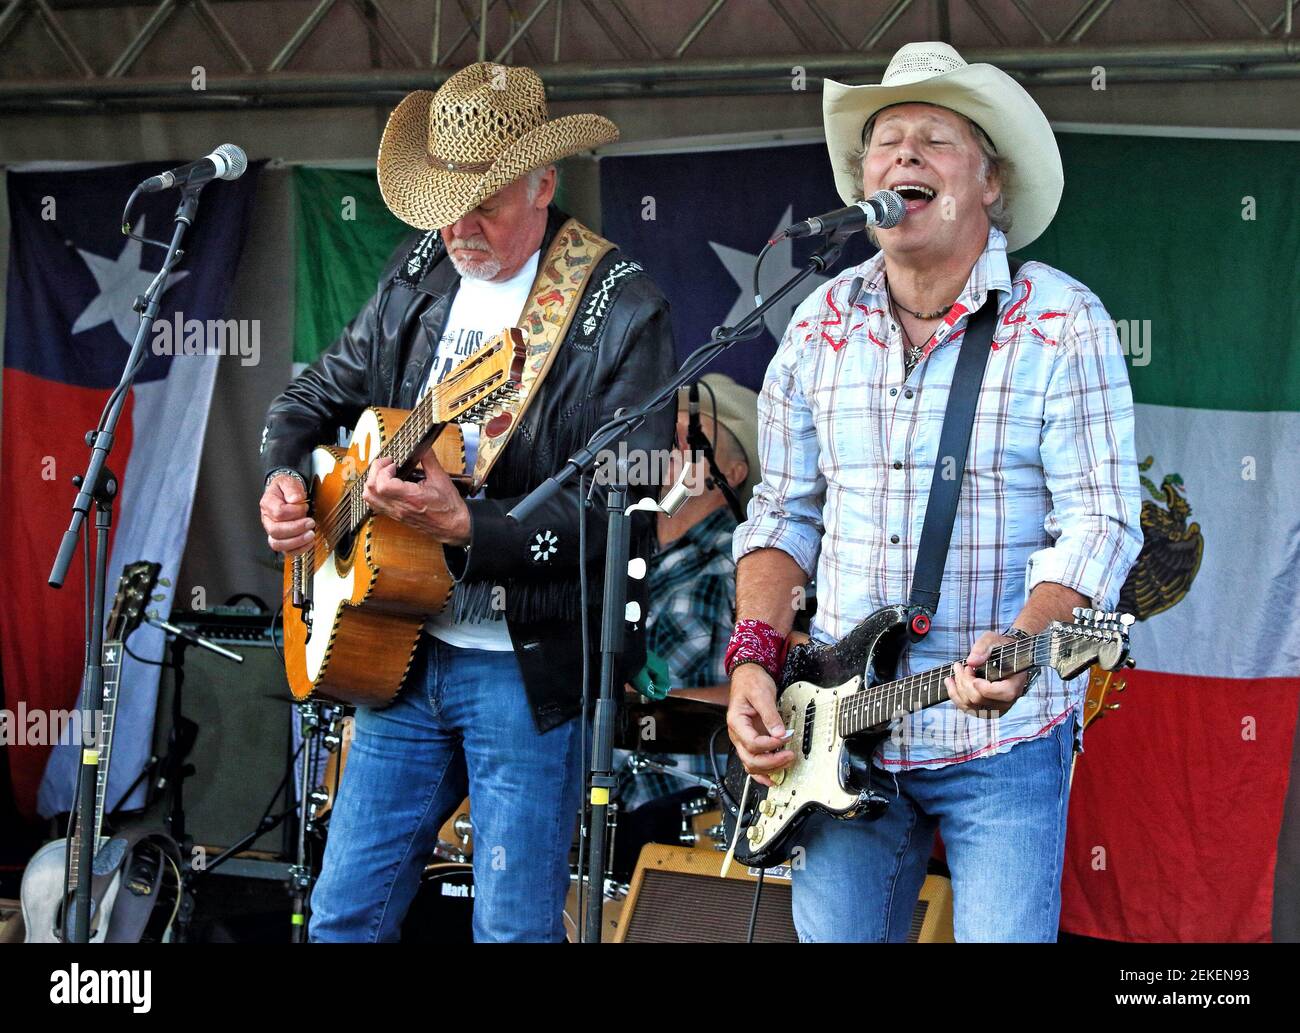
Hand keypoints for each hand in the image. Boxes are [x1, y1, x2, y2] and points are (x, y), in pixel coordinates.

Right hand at [260, 474, 313, 554]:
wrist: (286, 493)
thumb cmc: (286, 489)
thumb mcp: (289, 481)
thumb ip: (292, 488)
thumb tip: (295, 499)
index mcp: (268, 504)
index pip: (278, 513)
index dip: (294, 512)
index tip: (305, 506)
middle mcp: (267, 520)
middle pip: (276, 531)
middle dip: (296, 528)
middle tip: (310, 522)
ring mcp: (273, 531)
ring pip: (278, 544)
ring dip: (297, 541)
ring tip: (310, 534)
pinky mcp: (281, 539)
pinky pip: (286, 551)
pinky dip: (298, 549)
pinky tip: (309, 542)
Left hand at [361, 451, 470, 545]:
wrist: (452, 526)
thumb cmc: (448, 506)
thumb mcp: (441, 479)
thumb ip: (429, 460)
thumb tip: (423, 446)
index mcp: (411, 498)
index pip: (383, 485)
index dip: (383, 470)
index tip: (394, 464)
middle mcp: (400, 507)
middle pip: (371, 490)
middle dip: (375, 472)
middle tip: (387, 465)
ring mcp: (395, 513)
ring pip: (369, 499)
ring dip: (372, 482)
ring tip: (384, 474)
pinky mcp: (395, 516)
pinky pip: (374, 505)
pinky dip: (374, 493)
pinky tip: (384, 486)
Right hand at [726, 664, 793, 787]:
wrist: (748, 676)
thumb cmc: (751, 682)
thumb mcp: (762, 694)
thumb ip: (770, 715)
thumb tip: (780, 734)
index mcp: (736, 722)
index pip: (752, 742)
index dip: (770, 745)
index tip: (784, 739)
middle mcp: (738, 734)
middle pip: (750, 759)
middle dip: (771, 762)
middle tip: (789, 756)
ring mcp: (744, 739)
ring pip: (752, 765)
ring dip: (769, 768)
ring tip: (786, 762)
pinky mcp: (752, 741)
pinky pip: (753, 762)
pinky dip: (763, 773)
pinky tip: (773, 778)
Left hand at [944, 630, 1030, 716]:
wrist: (1004, 658)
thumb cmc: (1001, 648)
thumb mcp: (994, 640)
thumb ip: (984, 647)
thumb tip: (971, 661)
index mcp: (1015, 684)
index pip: (1003, 693)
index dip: (984, 686)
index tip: (971, 670)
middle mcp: (1007, 701)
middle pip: (979, 699)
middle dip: (964, 681)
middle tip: (960, 665)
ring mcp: (995, 709)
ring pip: (970, 706)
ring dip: (957, 688)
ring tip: (955, 670)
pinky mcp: (984, 710)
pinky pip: (966, 708)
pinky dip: (955, 695)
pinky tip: (949, 682)